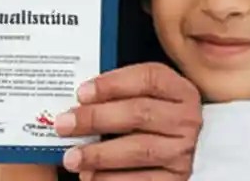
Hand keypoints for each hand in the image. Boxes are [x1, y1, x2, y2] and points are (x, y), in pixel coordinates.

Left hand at [53, 63, 200, 179]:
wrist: (173, 148)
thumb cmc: (146, 115)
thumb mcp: (140, 96)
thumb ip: (115, 94)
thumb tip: (75, 103)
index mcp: (179, 90)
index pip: (149, 78)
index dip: (113, 84)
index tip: (81, 93)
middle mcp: (186, 119)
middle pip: (139, 113)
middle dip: (96, 118)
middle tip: (64, 124)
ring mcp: (182, 151)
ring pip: (139, 149)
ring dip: (100, 154)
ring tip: (71, 157)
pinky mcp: (176, 179)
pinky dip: (112, 179)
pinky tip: (90, 176)